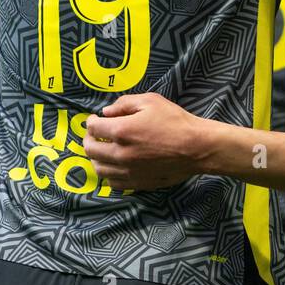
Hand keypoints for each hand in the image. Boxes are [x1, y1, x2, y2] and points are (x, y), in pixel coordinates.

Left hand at [84, 92, 209, 189]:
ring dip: (96, 158)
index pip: (93, 128)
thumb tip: (106, 112)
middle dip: (88, 139)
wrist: (196, 147)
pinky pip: (113, 183)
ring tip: (102, 151)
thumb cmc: (175, 121)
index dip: (91, 121)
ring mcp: (128, 171)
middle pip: (90, 149)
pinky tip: (115, 166)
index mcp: (121, 131)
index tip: (95, 119)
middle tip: (94, 134)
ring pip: (99, 169)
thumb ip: (124, 104)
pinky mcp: (137, 183)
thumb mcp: (151, 101)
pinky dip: (109, 174)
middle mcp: (120, 153)